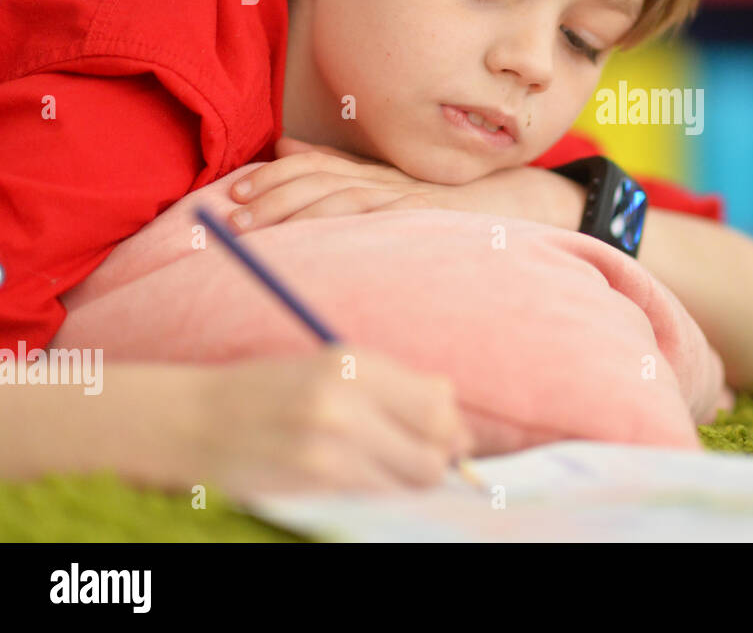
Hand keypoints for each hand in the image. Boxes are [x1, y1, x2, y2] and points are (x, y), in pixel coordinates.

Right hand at [191, 348, 475, 500]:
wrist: (193, 422)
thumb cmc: (270, 394)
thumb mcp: (333, 370)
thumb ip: (394, 388)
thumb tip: (455, 417)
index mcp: (354, 362)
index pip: (438, 402)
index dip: (451, 426)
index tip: (449, 438)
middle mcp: (346, 399)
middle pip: (435, 442)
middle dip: (438, 457)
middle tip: (423, 462)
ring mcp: (331, 443)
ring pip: (413, 475)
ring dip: (409, 479)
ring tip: (382, 470)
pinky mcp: (316, 480)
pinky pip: (379, 494)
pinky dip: (380, 492)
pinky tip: (358, 480)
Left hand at [226, 136, 438, 231]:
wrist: (519, 202)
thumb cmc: (455, 203)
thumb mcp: (396, 185)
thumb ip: (344, 170)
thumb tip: (285, 147)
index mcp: (376, 173)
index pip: (317, 164)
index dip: (273, 174)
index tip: (235, 191)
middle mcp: (386, 179)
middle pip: (318, 179)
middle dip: (269, 196)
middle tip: (229, 218)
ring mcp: (406, 197)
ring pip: (339, 198)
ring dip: (291, 213)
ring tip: (252, 231)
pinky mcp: (426, 215)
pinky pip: (376, 217)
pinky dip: (342, 222)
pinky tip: (314, 235)